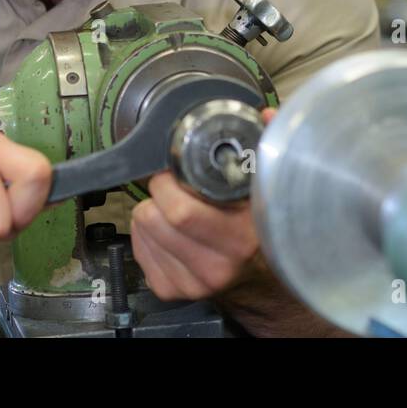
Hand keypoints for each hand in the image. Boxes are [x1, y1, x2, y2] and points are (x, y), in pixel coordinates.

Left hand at [128, 107, 275, 300]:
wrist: (261, 278)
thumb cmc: (260, 227)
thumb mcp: (267, 188)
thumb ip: (266, 150)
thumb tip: (267, 116)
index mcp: (239, 240)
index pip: (181, 213)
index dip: (169, 184)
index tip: (174, 171)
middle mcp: (215, 268)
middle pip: (154, 219)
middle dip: (156, 194)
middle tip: (171, 186)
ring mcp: (191, 284)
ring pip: (142, 231)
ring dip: (150, 212)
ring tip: (174, 209)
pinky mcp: (172, 291)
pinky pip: (139, 250)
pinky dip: (147, 234)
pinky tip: (170, 231)